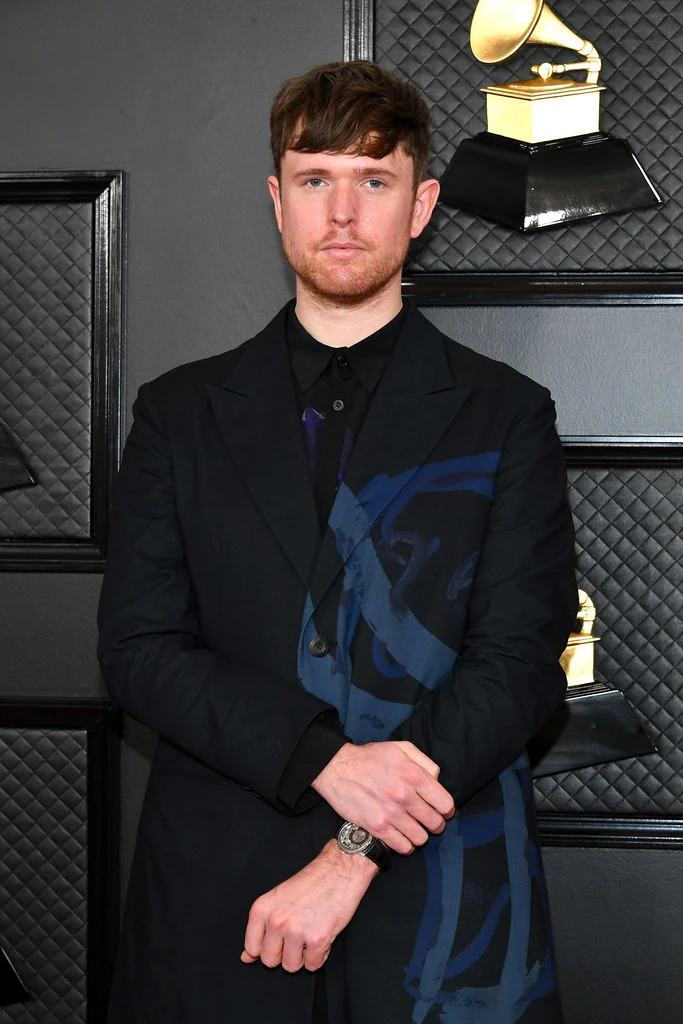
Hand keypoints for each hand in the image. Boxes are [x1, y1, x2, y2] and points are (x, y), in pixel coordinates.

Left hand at [241, 840, 375, 971]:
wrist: (340, 870)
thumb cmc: (311, 881)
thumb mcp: (278, 898)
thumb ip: (261, 928)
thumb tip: (247, 957)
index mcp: (262, 909)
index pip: (252, 948)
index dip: (266, 947)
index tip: (277, 941)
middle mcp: (276, 921)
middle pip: (270, 961)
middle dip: (283, 954)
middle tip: (296, 936)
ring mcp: (296, 931)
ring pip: (291, 966)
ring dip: (302, 956)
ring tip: (310, 934)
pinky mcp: (317, 939)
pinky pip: (313, 965)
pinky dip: (319, 956)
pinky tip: (323, 936)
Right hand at [311, 740, 454, 854]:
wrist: (337, 768)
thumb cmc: (371, 757)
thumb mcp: (401, 748)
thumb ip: (425, 762)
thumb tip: (437, 780)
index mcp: (414, 775)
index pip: (445, 804)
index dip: (446, 810)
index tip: (442, 811)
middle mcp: (405, 796)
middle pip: (435, 823)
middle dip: (435, 824)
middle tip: (427, 821)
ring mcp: (391, 813)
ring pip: (421, 838)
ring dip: (419, 835)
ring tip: (412, 828)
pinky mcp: (377, 827)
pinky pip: (403, 847)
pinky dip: (405, 845)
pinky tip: (401, 836)